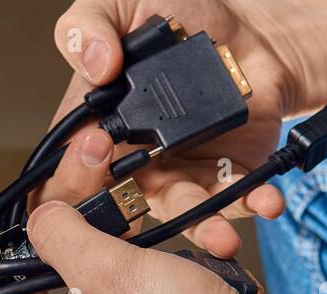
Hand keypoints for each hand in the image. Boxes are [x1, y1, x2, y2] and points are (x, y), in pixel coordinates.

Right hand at [36, 0, 317, 256]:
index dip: (68, 178)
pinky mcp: (222, 178)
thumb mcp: (116, 3)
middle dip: (122, 215)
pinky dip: (250, 203)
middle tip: (137, 191)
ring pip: (175, 216)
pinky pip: (231, 201)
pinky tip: (265, 199)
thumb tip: (96, 65)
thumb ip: (87, 26)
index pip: (60, 176)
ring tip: (219, 236)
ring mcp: (177, 174)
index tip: (93, 148)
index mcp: (91, 129)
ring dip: (198, 228)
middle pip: (111, 211)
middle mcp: (131, 162)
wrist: (253, 27)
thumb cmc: (183, 15)